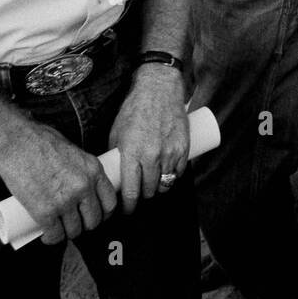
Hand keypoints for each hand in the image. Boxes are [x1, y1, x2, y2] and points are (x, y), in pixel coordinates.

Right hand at [0, 125, 116, 244]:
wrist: (14, 143)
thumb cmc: (38, 140)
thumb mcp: (71, 150)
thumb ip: (79, 167)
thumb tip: (80, 179)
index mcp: (93, 170)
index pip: (110, 202)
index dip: (104, 214)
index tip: (95, 216)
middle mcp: (84, 187)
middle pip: (94, 220)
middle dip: (85, 226)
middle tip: (75, 224)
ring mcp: (65, 201)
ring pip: (74, 230)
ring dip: (67, 234)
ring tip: (59, 230)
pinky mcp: (45, 212)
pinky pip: (55, 235)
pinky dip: (51, 239)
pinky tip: (47, 237)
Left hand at [108, 65, 188, 213]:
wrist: (158, 89)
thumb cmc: (134, 109)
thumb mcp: (116, 132)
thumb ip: (117, 154)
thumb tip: (114, 174)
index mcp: (131, 153)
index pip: (131, 191)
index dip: (128, 205)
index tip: (127, 209)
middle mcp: (151, 156)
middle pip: (149, 191)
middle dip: (143, 195)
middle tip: (139, 193)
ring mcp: (170, 152)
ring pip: (165, 184)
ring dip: (159, 188)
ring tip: (153, 184)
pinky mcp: (183, 147)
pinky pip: (179, 172)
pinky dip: (173, 177)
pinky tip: (167, 174)